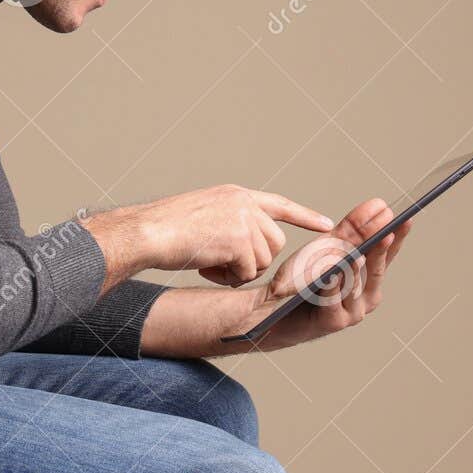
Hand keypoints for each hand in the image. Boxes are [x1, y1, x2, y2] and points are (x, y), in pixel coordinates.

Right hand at [135, 184, 334, 286]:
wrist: (145, 232)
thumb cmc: (163, 229)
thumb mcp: (204, 213)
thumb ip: (229, 221)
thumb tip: (245, 246)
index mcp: (235, 194)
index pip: (279, 204)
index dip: (304, 217)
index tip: (327, 226)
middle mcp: (243, 202)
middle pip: (274, 242)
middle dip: (254, 259)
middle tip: (222, 264)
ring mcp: (242, 219)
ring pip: (263, 259)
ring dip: (239, 270)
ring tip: (209, 265)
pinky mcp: (238, 240)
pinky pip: (248, 271)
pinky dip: (228, 277)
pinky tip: (206, 269)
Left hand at [238, 197, 412, 349]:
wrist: (279, 312)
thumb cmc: (306, 281)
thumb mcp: (329, 250)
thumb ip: (352, 230)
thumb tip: (380, 206)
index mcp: (370, 278)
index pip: (387, 254)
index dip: (397, 237)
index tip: (406, 219)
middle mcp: (367, 296)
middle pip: (375, 269)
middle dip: (379, 249)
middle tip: (386, 231)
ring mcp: (352, 311)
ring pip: (356, 286)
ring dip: (355, 270)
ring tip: (358, 254)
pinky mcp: (332, 322)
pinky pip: (332, 301)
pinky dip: (332, 287)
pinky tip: (330, 276)